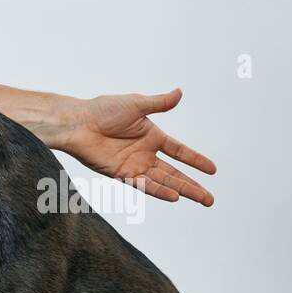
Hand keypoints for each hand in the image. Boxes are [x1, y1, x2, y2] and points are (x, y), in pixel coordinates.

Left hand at [58, 89, 216, 204]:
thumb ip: (159, 103)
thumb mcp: (136, 104)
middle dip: (193, 185)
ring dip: (182, 190)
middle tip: (210, 199)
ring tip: (201, 199)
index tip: (213, 170)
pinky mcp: (121, 174)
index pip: (179, 151)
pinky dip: (159, 191)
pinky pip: (144, 185)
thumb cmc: (102, 110)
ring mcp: (134, 165)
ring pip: (164, 181)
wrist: (78, 123)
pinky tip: (174, 196)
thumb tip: (180, 92)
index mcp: (151, 136)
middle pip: (175, 172)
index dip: (196, 160)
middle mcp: (145, 153)